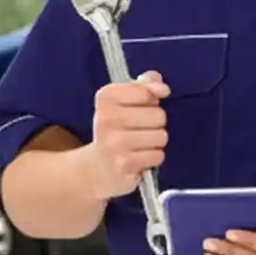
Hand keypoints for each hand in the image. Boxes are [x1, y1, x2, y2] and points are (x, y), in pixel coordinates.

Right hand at [84, 70, 170, 199]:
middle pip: (158, 115)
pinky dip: (152, 158)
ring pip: (161, 136)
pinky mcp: (124, 164)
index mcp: (106, 98)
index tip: (142, 106)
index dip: (152, 100)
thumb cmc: (115, 130)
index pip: (147, 92)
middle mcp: (107, 119)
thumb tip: (161, 87)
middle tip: (138, 129)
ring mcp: (115, 143)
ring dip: (155, 142)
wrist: (94, 167)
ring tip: (138, 144)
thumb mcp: (124, 102)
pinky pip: (157, 155)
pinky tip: (138, 158)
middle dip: (155, 123)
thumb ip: (145, 87)